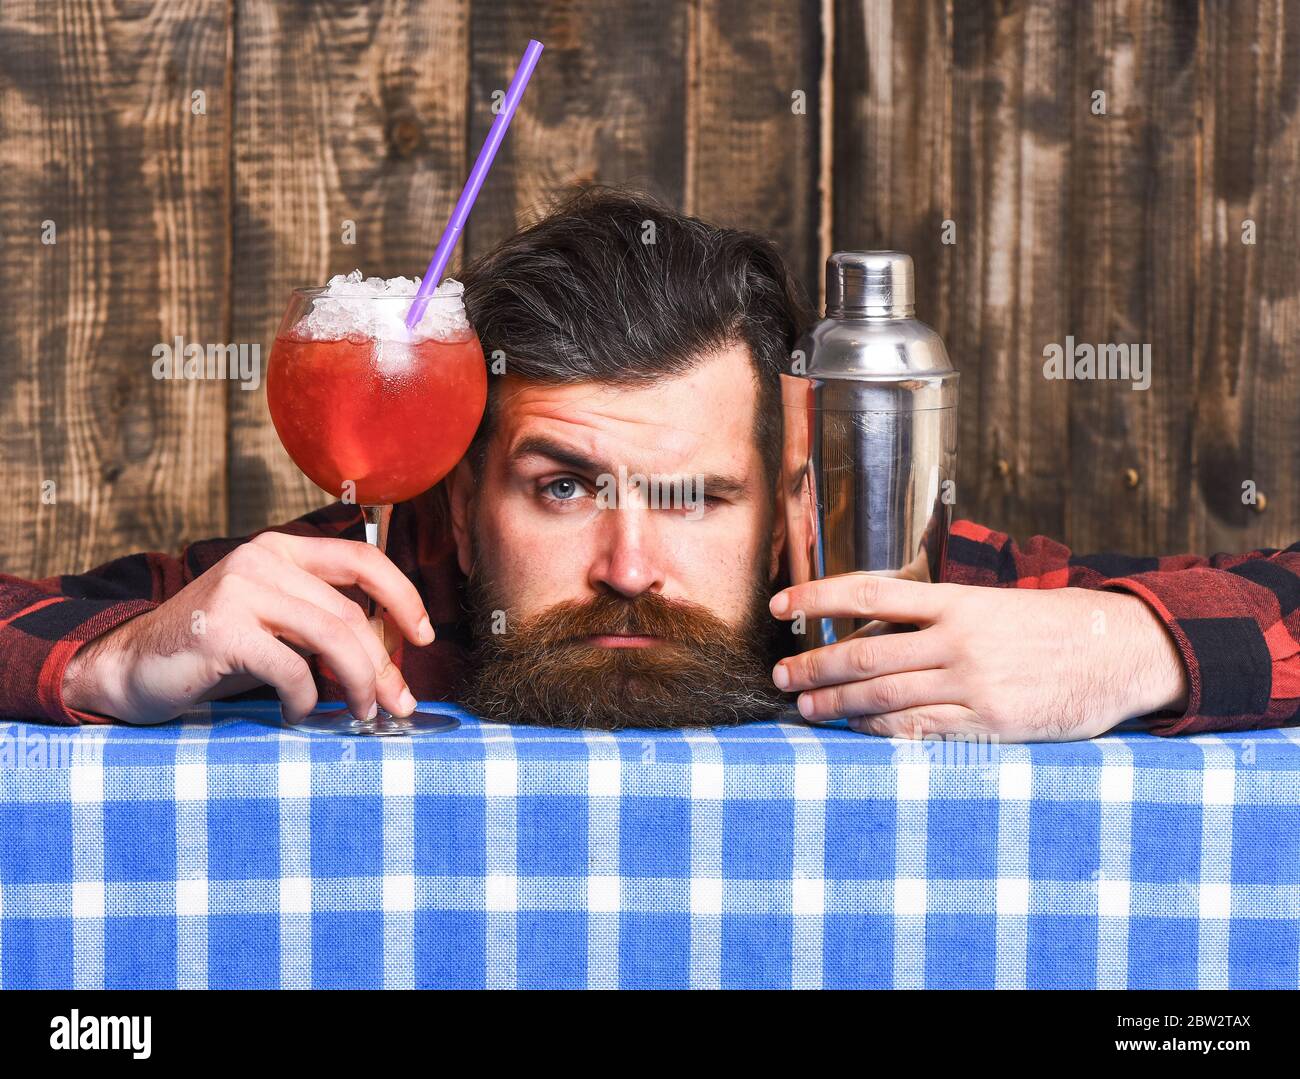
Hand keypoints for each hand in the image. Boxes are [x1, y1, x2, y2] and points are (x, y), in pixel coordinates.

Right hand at [62, 532, 434, 724]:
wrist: (130, 669)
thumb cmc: (215, 652)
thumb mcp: (276, 625)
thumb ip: (323, 627)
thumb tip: (392, 666)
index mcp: (281, 549)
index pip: (362, 560)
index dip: (403, 597)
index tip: (425, 636)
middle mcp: (262, 559)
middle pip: (352, 613)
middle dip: (385, 666)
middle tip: (398, 706)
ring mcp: (240, 591)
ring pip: (333, 637)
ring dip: (359, 684)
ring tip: (362, 715)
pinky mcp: (223, 630)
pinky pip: (292, 668)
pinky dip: (306, 699)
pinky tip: (298, 715)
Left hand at [770, 574, 1188, 741]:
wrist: (1121, 651)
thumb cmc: (1051, 626)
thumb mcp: (992, 603)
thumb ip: (937, 612)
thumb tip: (874, 623)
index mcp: (956, 601)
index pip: (869, 591)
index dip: (818, 596)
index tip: (779, 603)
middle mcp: (957, 639)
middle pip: (865, 652)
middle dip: (814, 666)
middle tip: (780, 676)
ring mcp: (972, 684)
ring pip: (884, 694)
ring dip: (837, 703)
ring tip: (805, 707)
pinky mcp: (990, 723)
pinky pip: (920, 728)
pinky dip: (880, 730)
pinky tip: (855, 730)